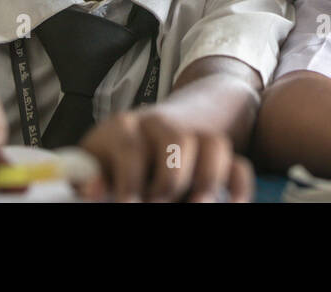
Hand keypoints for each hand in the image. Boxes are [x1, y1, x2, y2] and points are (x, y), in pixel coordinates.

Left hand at [78, 109, 253, 202]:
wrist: (152, 128)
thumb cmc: (115, 157)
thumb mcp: (96, 161)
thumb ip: (90, 178)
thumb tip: (93, 191)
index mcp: (125, 127)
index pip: (131, 147)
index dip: (129, 182)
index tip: (128, 205)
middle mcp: (163, 125)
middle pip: (177, 142)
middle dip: (168, 183)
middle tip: (157, 204)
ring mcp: (195, 136)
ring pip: (214, 144)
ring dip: (206, 180)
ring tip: (194, 205)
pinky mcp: (217, 157)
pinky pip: (240, 165)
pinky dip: (239, 188)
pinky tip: (232, 206)